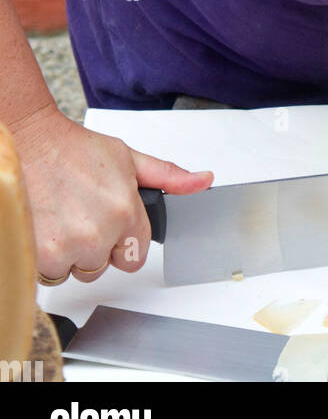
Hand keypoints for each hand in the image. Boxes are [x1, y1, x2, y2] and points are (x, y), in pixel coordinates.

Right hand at [11, 103, 212, 283]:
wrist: (32, 145)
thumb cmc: (74, 151)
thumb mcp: (129, 159)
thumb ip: (168, 176)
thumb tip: (203, 181)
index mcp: (124, 211)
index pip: (136, 255)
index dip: (125, 240)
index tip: (113, 223)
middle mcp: (98, 233)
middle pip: (105, 265)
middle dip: (98, 246)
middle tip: (84, 213)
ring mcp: (68, 247)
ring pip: (78, 271)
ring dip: (72, 253)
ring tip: (65, 217)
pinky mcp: (41, 257)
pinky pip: (52, 274)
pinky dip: (49, 257)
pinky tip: (49, 226)